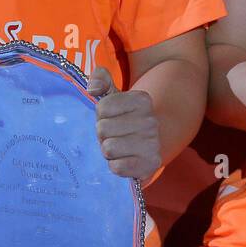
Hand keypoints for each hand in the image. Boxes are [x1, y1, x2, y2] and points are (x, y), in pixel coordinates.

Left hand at [88, 66, 160, 183]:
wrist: (146, 145)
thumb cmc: (121, 118)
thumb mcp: (112, 94)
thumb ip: (100, 79)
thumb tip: (92, 89)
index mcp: (142, 100)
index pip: (102, 107)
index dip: (100, 115)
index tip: (109, 118)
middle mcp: (151, 120)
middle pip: (103, 128)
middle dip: (101, 134)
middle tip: (111, 135)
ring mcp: (153, 143)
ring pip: (108, 148)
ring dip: (107, 151)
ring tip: (116, 148)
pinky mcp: (150, 165)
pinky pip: (118, 167)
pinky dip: (114, 166)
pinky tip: (121, 161)